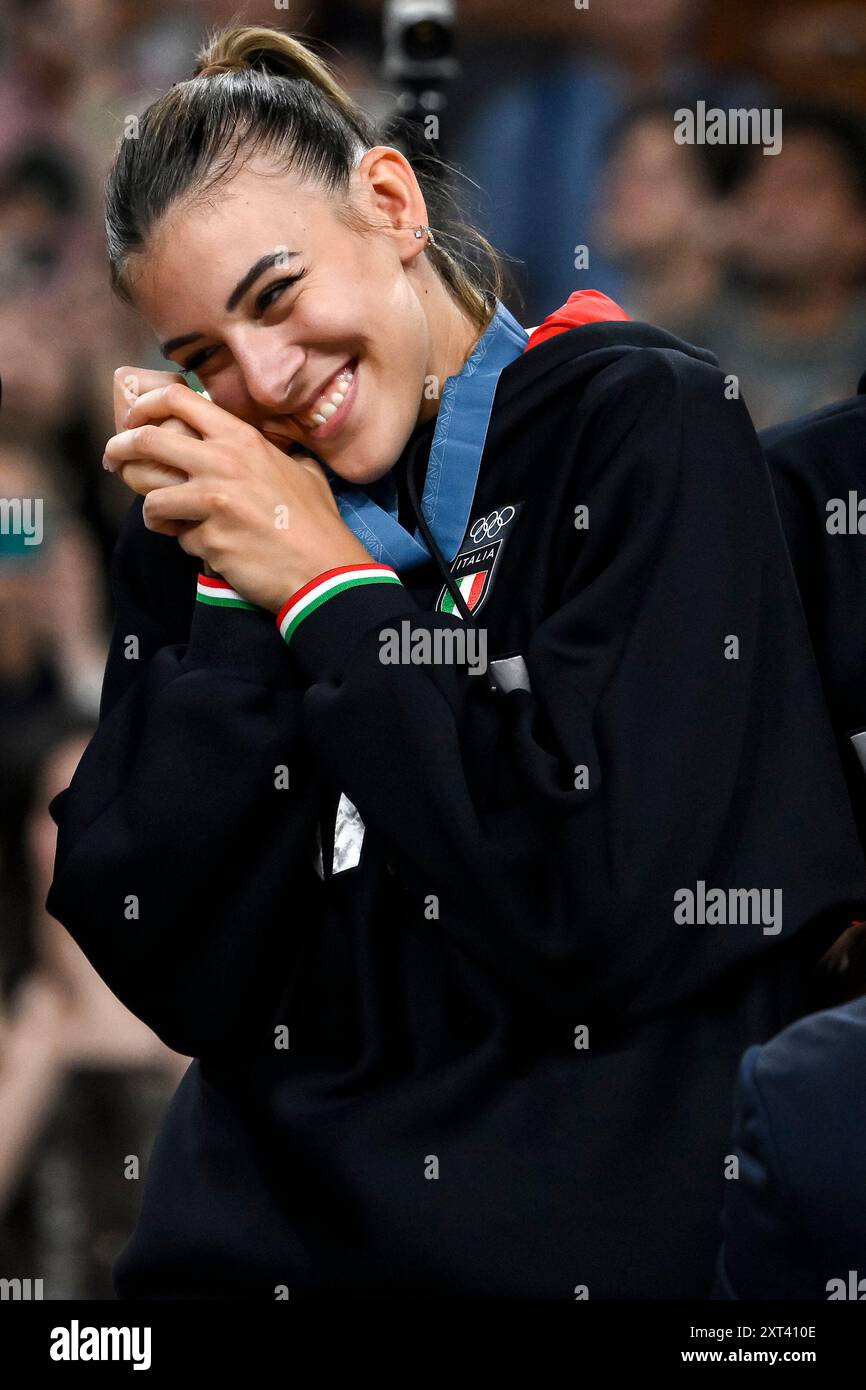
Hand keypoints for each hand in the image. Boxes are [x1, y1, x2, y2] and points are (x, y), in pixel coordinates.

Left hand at [104, 381, 374, 611]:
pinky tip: (209, 547)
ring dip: (153, 511)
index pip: (176, 400)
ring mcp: (213, 501)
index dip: (143, 408)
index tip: (132, 422)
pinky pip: (178, 537)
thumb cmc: (316, 522)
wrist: (324, 570)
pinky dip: (187, 544)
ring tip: (167, 520)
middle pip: (146, 441)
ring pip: (150, 497)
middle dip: (120, 451)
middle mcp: (222, 462)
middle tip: (115, 461)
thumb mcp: (299, 468)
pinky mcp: (209, 539)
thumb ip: (271, 450)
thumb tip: (259, 444)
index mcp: (241, 439)